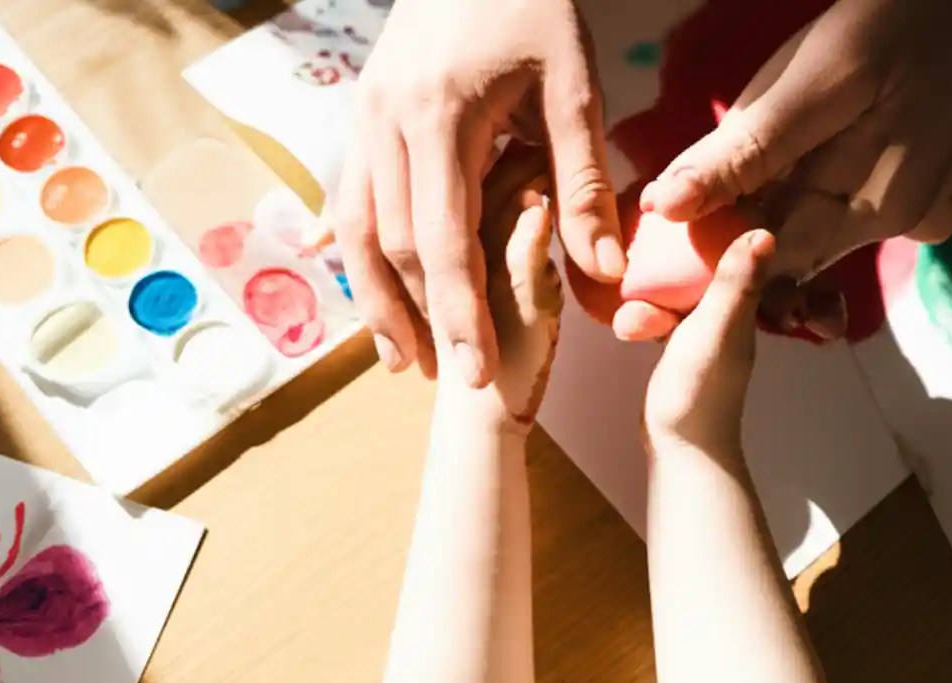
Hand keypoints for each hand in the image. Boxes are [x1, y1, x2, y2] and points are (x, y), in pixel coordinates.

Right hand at [333, 0, 620, 387]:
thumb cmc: (534, 5)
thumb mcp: (572, 87)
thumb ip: (582, 183)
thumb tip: (603, 275)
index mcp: (442, 116)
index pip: (444, 241)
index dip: (458, 315)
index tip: (475, 373)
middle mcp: (387, 122)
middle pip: (389, 245)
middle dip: (415, 319)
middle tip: (441, 378)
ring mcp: (364, 116)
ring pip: (354, 228)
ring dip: (375, 297)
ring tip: (397, 355)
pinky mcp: (361, 113)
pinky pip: (348, 196)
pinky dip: (356, 251)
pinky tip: (366, 289)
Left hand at [638, 0, 951, 333]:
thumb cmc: (900, 22)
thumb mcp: (811, 81)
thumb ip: (742, 152)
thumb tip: (665, 208)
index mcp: (863, 208)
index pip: (759, 265)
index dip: (700, 262)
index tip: (649, 258)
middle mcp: (892, 228)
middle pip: (787, 252)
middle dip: (728, 238)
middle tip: (678, 207)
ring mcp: (917, 218)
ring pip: (816, 231)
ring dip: (770, 212)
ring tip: (741, 174)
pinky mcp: (930, 201)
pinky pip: (852, 212)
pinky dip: (816, 194)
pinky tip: (805, 160)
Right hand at [644, 228, 774, 453]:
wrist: (682, 449)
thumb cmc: (701, 389)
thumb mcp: (716, 328)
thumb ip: (736, 283)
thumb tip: (765, 231)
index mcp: (745, 305)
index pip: (735, 250)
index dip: (713, 224)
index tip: (683, 203)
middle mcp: (730, 314)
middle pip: (701, 267)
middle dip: (671, 255)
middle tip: (640, 238)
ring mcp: (705, 332)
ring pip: (677, 293)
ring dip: (649, 296)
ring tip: (630, 313)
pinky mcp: (681, 349)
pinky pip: (662, 317)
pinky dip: (643, 318)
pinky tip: (626, 324)